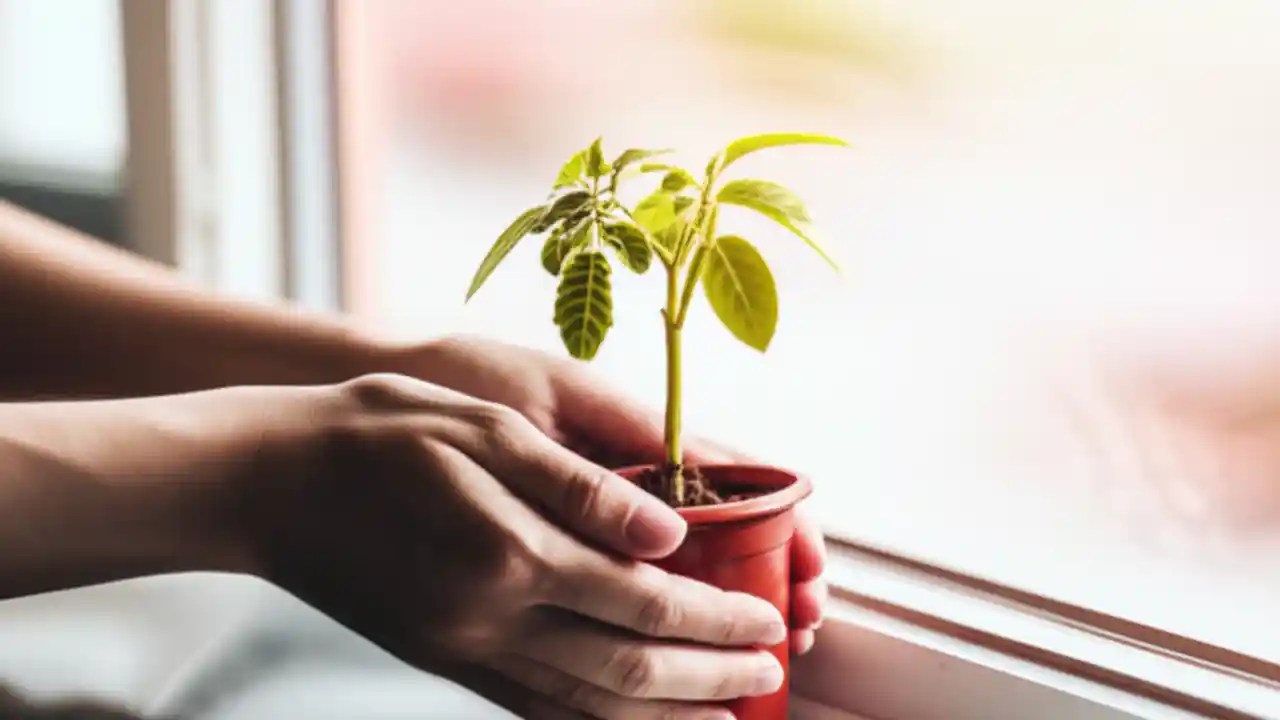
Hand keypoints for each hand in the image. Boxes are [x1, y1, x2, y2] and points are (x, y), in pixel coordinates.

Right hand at [248, 373, 788, 718]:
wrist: (269, 481)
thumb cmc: (378, 433)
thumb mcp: (486, 427)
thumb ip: (580, 486)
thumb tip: (666, 533)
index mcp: (511, 551)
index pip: (644, 601)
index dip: (715, 619)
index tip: (765, 623)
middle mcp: (490, 618)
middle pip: (627, 669)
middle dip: (709, 677)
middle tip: (765, 674)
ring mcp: (462, 648)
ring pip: (585, 706)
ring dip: (663, 716)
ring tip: (721, 715)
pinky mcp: (441, 658)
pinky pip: (531, 708)